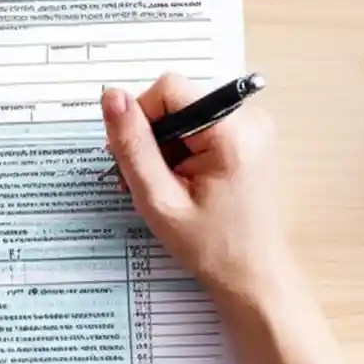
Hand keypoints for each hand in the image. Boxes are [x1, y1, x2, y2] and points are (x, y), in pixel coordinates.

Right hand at [101, 73, 289, 296]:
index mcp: (233, 132)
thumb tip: (111, 97)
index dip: (140, 118)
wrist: (252, 273)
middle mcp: (249, 118)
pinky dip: (180, 148)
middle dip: (150, 135)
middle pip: (176, 99)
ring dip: (163, 145)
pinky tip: (178, 179)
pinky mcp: (247, 135)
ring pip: (183, 111)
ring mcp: (251, 125)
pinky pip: (199, 123)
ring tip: (161, 185)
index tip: (136, 160)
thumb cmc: (209, 246)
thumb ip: (133, 145)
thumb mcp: (159, 199)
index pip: (168, 89)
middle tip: (143, 180)